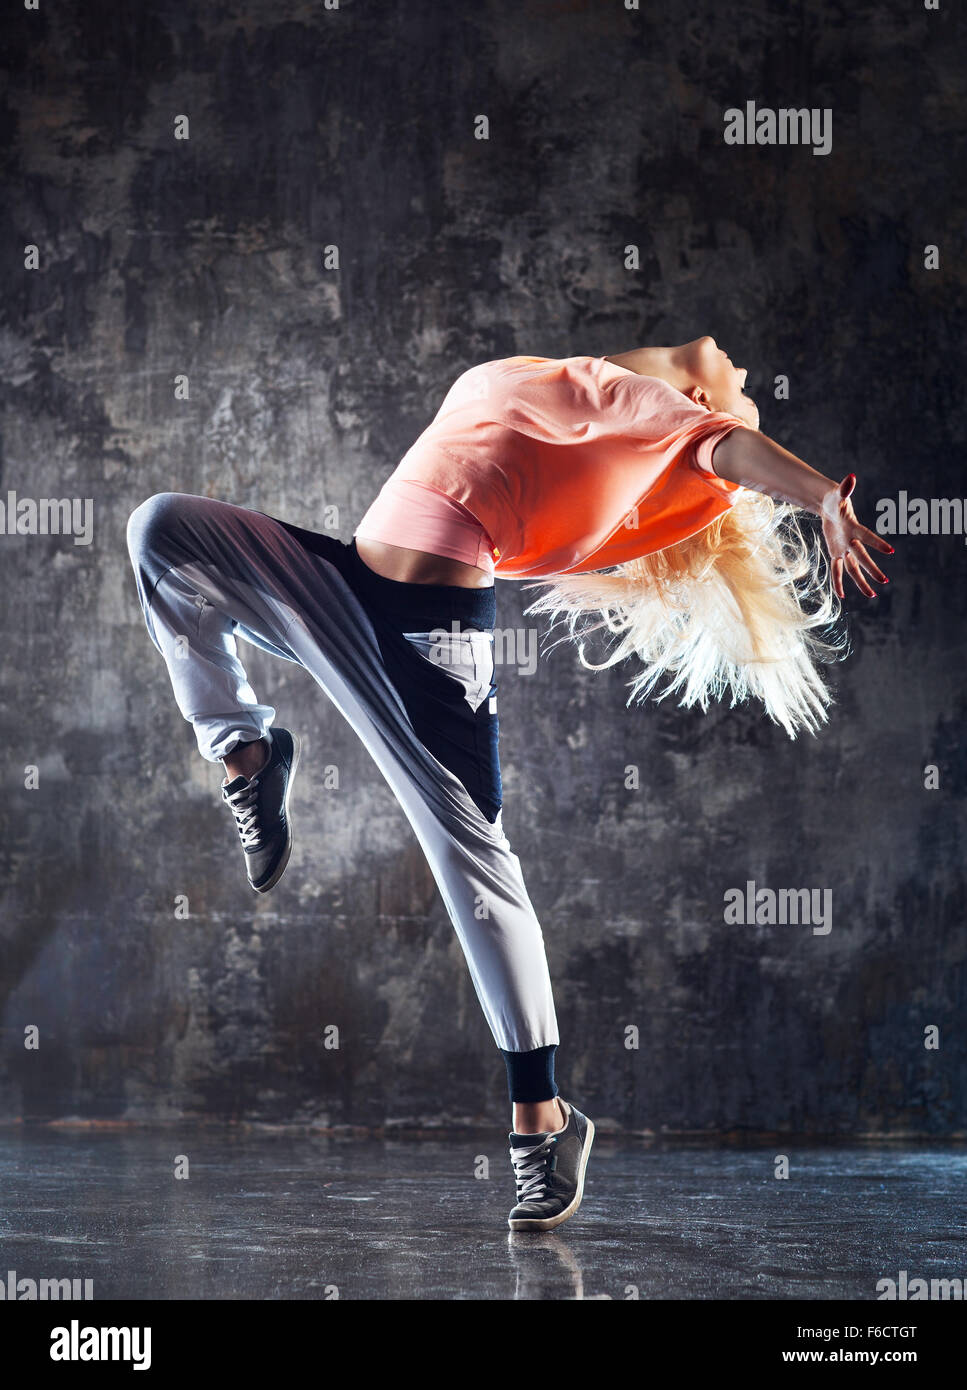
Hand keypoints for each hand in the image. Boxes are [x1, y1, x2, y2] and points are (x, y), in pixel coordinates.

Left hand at [821, 474, 893, 599]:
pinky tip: (841, 595)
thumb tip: (851, 477)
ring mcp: (845, 549)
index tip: (890, 551)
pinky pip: (837, 570)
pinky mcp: (836, 553)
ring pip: (853, 569)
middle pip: (862, 557)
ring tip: (872, 595)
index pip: (867, 537)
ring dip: (861, 582)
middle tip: (884, 581)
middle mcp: (852, 541)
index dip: (877, 543)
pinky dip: (838, 582)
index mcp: (855, 528)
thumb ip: (845, 488)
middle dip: (872, 569)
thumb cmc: (836, 500)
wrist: (831, 508)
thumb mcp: (838, 494)